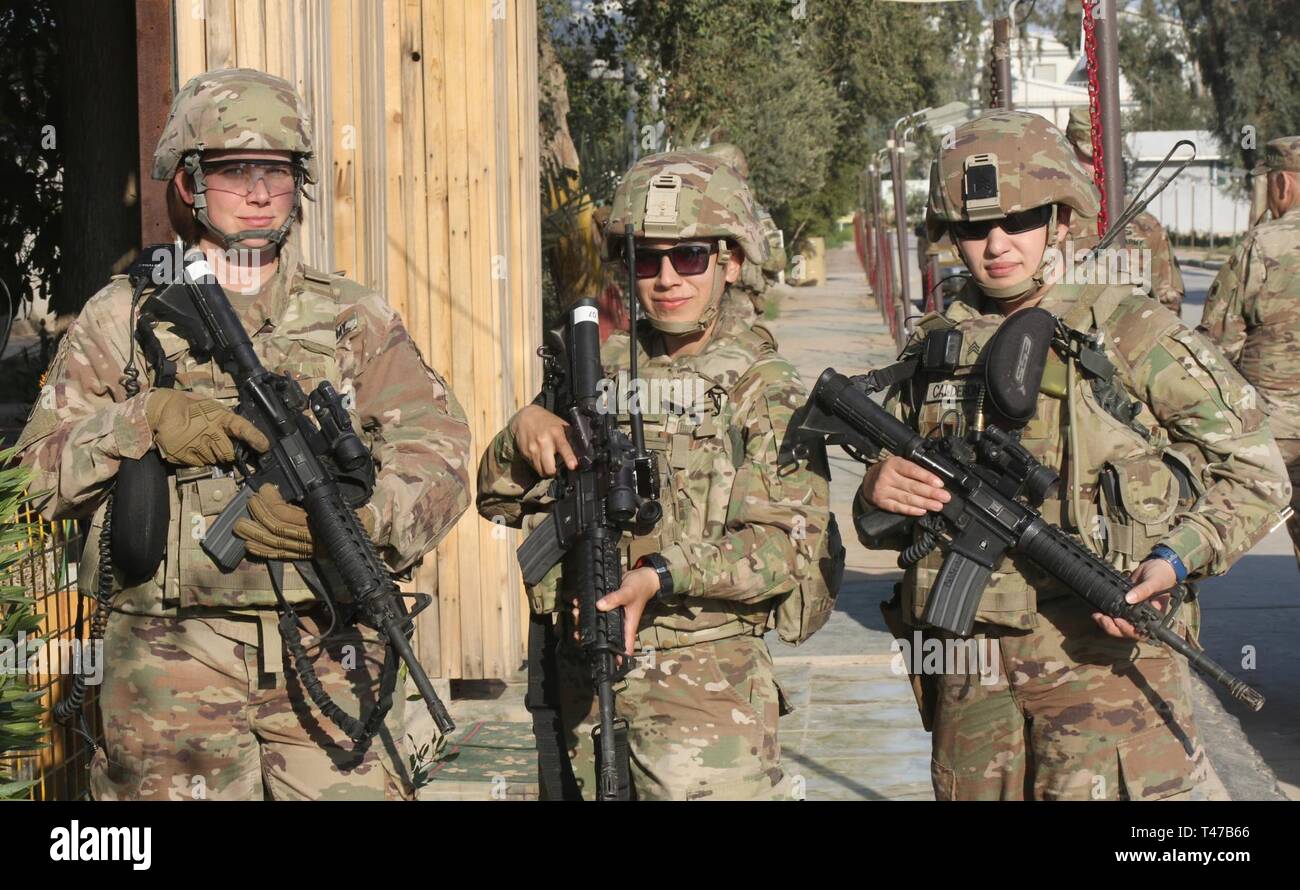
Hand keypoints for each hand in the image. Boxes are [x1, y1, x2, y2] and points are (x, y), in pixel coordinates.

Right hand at [147, 389, 269, 466]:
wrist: (163, 408)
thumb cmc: (193, 409)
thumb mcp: (213, 409)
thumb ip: (227, 422)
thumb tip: (246, 437)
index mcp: (220, 417)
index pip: (241, 427)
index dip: (254, 437)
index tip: (264, 446)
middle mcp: (209, 430)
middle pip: (228, 452)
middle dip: (227, 452)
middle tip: (218, 444)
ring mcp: (195, 442)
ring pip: (214, 459)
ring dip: (211, 454)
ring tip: (201, 441)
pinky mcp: (182, 452)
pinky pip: (199, 463)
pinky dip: (199, 458)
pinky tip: (192, 446)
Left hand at [233, 483, 377, 560]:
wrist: (368, 530)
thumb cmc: (353, 510)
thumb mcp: (335, 496)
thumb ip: (314, 491)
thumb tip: (294, 479)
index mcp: (317, 520)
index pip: (285, 514)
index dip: (270, 501)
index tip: (265, 488)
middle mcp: (310, 538)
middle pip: (275, 529)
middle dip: (258, 515)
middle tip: (249, 501)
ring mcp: (305, 549)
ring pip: (273, 544)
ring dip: (253, 534)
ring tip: (239, 526)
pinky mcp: (303, 555)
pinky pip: (279, 555)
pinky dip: (262, 551)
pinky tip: (250, 545)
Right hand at [510, 405, 576, 477]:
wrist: (525, 416)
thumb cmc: (546, 421)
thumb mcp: (561, 425)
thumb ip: (569, 438)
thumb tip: (580, 451)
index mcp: (556, 433)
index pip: (564, 447)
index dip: (569, 458)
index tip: (573, 466)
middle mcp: (544, 441)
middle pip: (549, 467)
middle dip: (554, 471)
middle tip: (556, 469)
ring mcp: (533, 448)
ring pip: (540, 470)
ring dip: (545, 470)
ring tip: (548, 464)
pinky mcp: (524, 452)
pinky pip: (533, 466)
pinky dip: (537, 465)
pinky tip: (539, 457)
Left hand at [569, 566, 660, 657]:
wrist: (641, 575)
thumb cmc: (640, 587)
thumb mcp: (628, 592)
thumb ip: (615, 599)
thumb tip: (599, 606)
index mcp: (627, 625)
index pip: (623, 646)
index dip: (616, 657)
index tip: (607, 664)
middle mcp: (618, 623)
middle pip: (604, 636)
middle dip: (590, 635)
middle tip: (578, 632)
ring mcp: (612, 615)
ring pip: (597, 623)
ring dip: (584, 620)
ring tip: (576, 613)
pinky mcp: (606, 606)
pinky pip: (594, 610)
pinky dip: (585, 608)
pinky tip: (577, 602)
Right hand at [861, 456, 949, 515]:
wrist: (869, 480)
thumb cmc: (890, 471)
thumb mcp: (899, 464)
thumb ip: (914, 469)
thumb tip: (935, 481)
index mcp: (894, 464)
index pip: (912, 470)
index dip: (927, 477)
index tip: (940, 484)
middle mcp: (887, 476)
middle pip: (911, 486)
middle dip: (931, 493)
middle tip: (945, 497)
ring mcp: (883, 490)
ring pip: (907, 498)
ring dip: (925, 503)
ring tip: (938, 506)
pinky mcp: (882, 502)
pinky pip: (898, 507)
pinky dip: (911, 510)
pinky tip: (922, 511)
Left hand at [1093, 558, 1177, 639]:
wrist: (1156, 565)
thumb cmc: (1162, 576)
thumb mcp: (1154, 582)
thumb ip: (1143, 590)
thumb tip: (1129, 599)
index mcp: (1154, 616)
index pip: (1141, 631)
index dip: (1128, 630)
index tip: (1118, 621)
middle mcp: (1143, 616)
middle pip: (1127, 631)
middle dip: (1113, 628)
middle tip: (1102, 619)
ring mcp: (1133, 611)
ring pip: (1120, 625)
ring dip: (1108, 623)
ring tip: (1098, 616)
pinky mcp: (1125, 605)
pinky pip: (1116, 614)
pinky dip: (1107, 615)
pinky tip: (1098, 612)